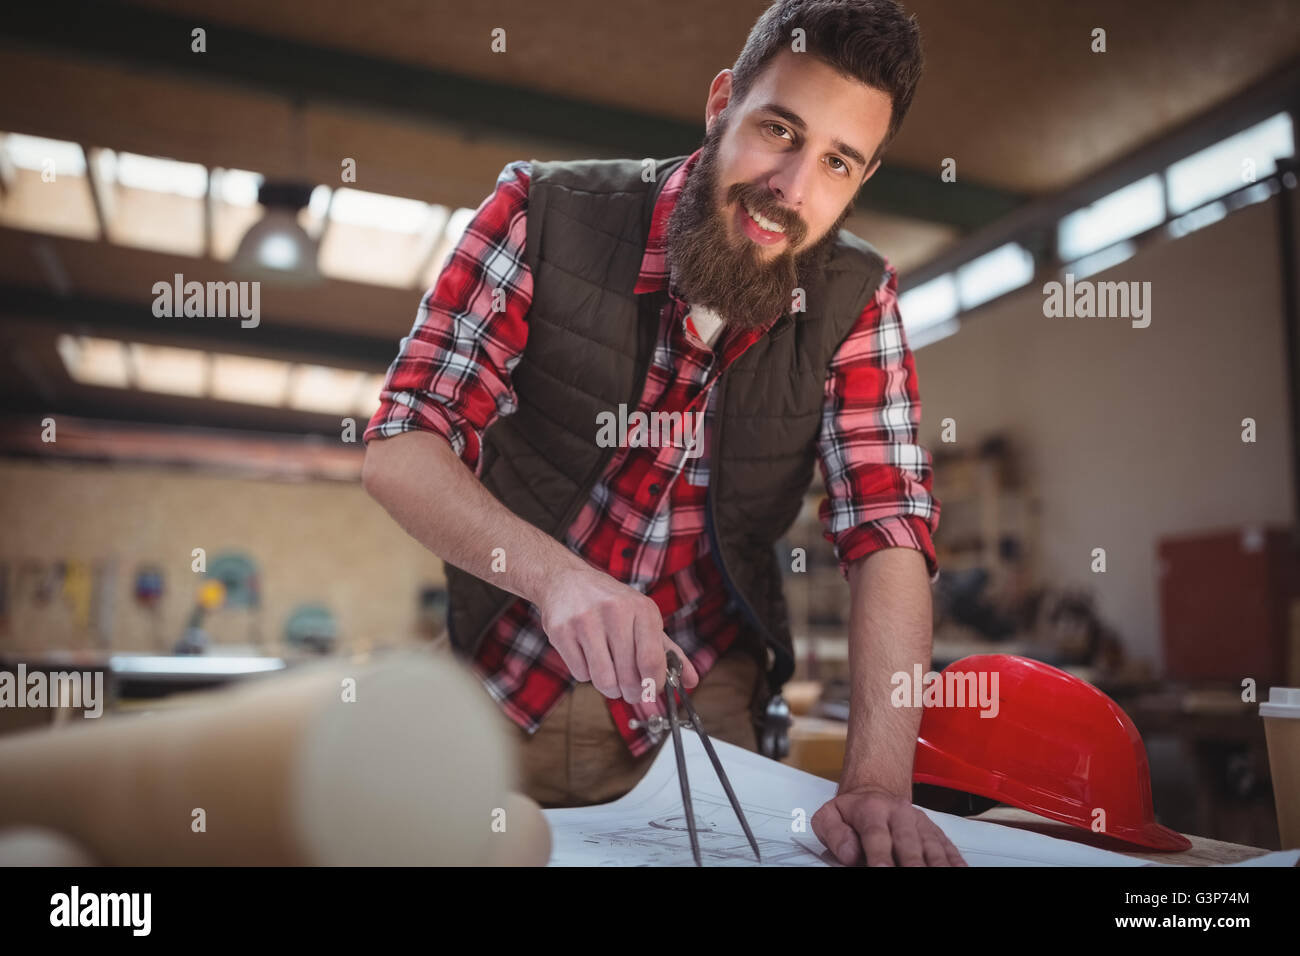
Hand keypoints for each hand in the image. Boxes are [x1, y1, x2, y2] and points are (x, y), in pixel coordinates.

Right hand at [537, 566, 698, 702]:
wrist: (566, 581)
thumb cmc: (612, 603)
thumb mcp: (644, 618)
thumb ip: (669, 651)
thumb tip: (692, 681)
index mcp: (642, 609)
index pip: (652, 661)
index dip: (654, 685)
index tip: (653, 690)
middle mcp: (615, 612)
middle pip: (629, 676)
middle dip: (633, 692)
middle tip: (631, 692)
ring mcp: (586, 621)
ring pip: (604, 680)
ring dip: (610, 688)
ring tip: (611, 678)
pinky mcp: (562, 632)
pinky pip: (580, 674)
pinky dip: (587, 675)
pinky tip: (589, 658)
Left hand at [812, 786, 967, 865]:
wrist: (875, 790)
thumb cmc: (852, 811)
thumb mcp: (829, 816)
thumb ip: (834, 834)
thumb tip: (850, 853)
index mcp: (871, 810)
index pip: (876, 835)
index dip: (880, 855)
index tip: (881, 869)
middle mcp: (900, 814)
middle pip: (908, 844)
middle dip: (912, 865)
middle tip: (913, 876)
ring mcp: (920, 823)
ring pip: (932, 847)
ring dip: (937, 865)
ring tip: (940, 876)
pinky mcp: (935, 832)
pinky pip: (948, 848)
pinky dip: (955, 861)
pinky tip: (961, 870)